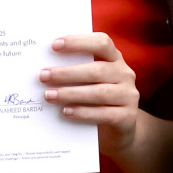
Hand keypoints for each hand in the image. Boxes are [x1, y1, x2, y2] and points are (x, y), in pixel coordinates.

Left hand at [43, 33, 140, 157]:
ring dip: (71, 93)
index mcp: (114, 58)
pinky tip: (66, 111)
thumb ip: (74, 70)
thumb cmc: (95, 99)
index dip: (79, 42)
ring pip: (99, 92)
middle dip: (67, 73)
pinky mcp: (128, 117)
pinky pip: (104, 114)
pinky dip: (83, 112)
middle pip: (96, 70)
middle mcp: (125, 74)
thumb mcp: (88, 81)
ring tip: (49, 95)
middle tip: (43, 76)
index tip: (54, 45)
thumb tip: (44, 68)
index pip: (101, 43)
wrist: (118, 130)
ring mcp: (128, 95)